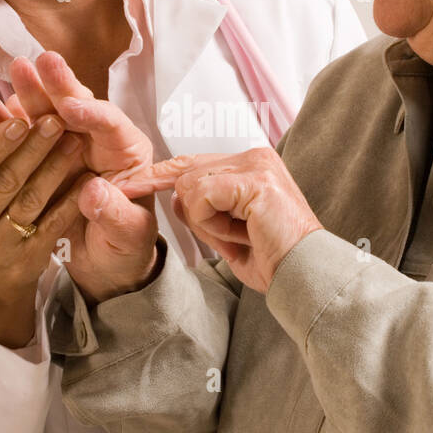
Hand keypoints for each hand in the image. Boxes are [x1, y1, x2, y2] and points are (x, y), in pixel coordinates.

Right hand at [0, 52, 160, 301]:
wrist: (105, 262)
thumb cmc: (124, 245)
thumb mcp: (128, 236)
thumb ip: (116, 215)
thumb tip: (93, 193)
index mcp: (126, 153)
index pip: (111, 124)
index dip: (92, 113)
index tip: (71, 107)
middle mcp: (95, 142)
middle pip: (77, 108)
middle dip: (59, 86)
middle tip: (42, 62)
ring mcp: (65, 147)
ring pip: (46, 114)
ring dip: (30, 92)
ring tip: (15, 69)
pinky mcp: (39, 158)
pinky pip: (19, 135)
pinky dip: (2, 118)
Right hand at [0, 112, 92, 344]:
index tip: (19, 118)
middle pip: (4, 181)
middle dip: (32, 148)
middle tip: (54, 120)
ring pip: (30, 200)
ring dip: (53, 168)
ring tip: (73, 141)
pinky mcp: (28, 260)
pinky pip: (52, 225)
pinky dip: (70, 200)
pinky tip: (87, 180)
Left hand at [116, 148, 322, 292]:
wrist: (305, 275)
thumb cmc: (274, 259)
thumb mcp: (227, 233)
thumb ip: (202, 212)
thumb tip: (175, 197)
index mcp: (250, 165)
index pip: (191, 162)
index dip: (158, 176)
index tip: (128, 185)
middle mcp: (254, 156)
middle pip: (185, 174)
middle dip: (197, 215)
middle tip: (239, 236)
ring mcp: (255, 164)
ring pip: (190, 185)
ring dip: (208, 222)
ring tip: (245, 235)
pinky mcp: (255, 179)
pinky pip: (202, 197)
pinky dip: (214, 224)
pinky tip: (244, 233)